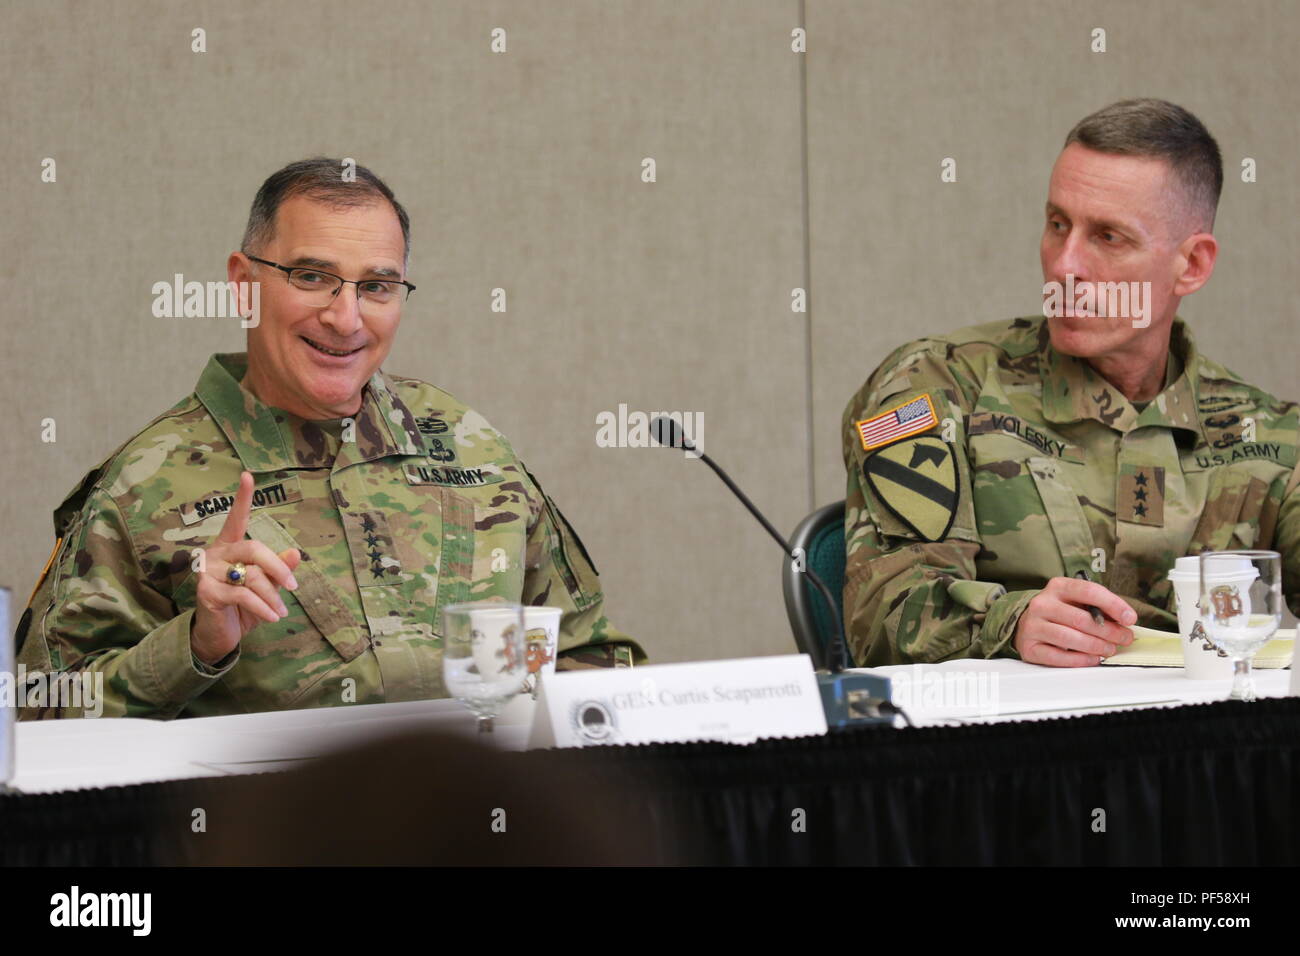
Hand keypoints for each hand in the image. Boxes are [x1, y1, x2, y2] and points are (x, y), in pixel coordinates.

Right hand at [190, 471, 300, 665]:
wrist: (219, 635)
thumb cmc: (243, 606)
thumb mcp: (266, 587)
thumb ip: (278, 569)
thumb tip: (296, 553)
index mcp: (230, 546)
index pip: (236, 518)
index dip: (243, 498)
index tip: (248, 475)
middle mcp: (216, 553)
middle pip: (254, 548)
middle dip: (278, 568)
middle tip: (294, 586)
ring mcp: (208, 572)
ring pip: (251, 575)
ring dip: (272, 596)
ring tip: (281, 611)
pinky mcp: (206, 592)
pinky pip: (244, 596)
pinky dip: (263, 607)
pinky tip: (272, 617)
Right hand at [1013, 576, 1136, 666]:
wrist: (1028, 624)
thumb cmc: (1060, 612)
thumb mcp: (1076, 601)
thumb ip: (1098, 607)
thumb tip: (1125, 621)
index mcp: (1057, 587)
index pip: (1089, 591)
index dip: (1113, 605)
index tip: (1130, 618)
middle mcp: (1042, 604)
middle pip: (1080, 619)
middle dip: (1109, 631)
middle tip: (1124, 638)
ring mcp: (1032, 626)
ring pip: (1069, 638)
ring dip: (1096, 646)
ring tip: (1110, 650)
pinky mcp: (1029, 647)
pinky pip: (1057, 657)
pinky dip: (1080, 660)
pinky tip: (1093, 659)